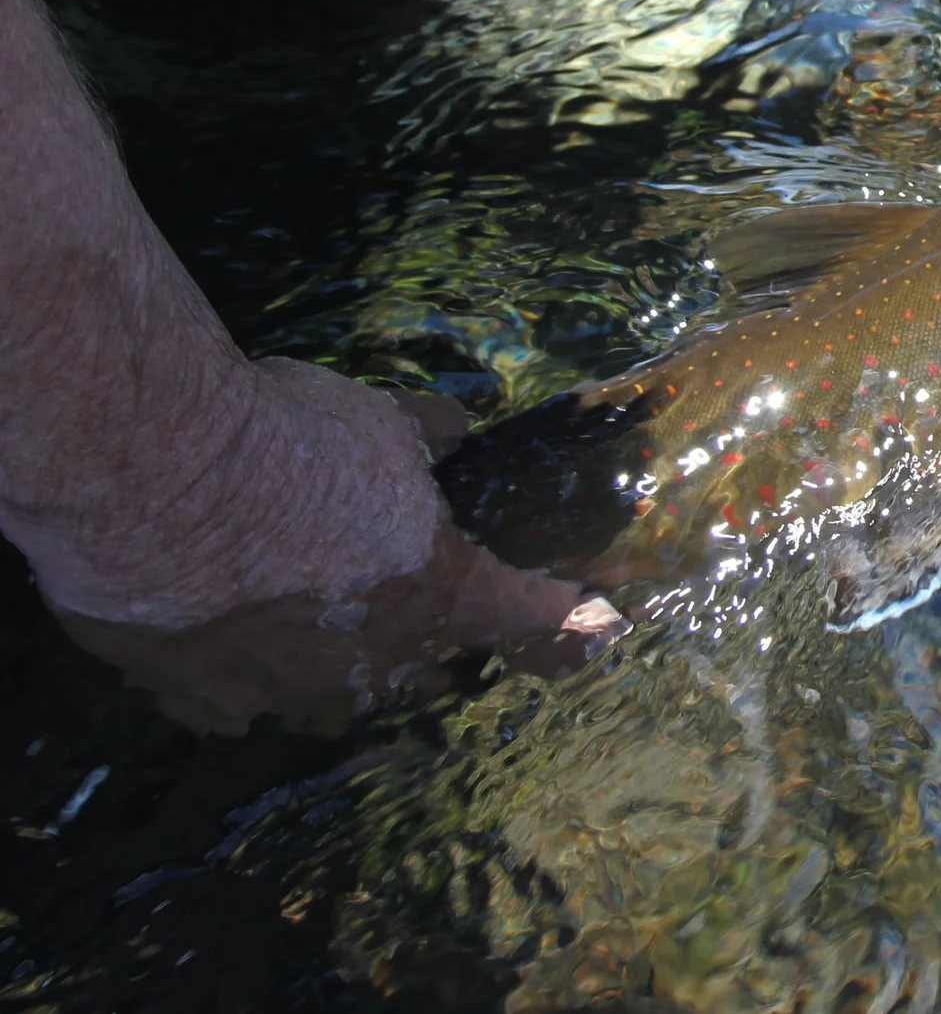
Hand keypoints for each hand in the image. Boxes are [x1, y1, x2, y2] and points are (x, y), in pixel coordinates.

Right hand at [39, 361, 621, 733]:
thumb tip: (452, 428)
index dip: (567, 621)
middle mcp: (377, 661)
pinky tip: (234, 651)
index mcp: (445, 594)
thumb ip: (426, 435)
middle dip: (443, 648)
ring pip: (338, 701)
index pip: (534, 619)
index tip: (599, 623)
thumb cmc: (289, 442)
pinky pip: (239, 707)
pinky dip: (245, 683)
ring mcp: (288, 690)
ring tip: (334, 632)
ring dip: (346, 671)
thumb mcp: (383, 420)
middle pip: (435, 674)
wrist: (154, 476)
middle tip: (434, 610)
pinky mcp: (204, 697)